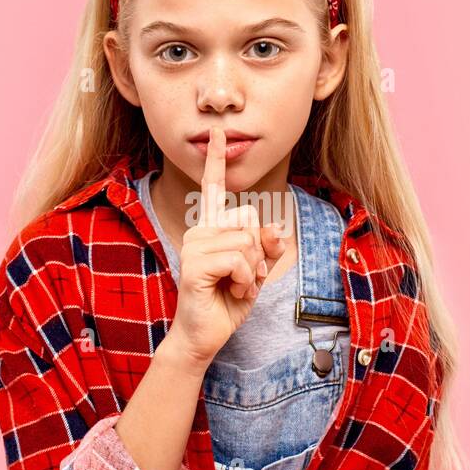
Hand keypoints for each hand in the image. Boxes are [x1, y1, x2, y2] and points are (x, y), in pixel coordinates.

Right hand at [167, 126, 286, 369]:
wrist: (204, 335)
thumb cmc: (228, 302)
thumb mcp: (257, 272)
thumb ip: (268, 248)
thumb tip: (274, 228)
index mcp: (212, 229)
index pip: (215, 189)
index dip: (216, 161)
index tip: (217, 133)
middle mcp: (200, 232)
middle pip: (248, 219)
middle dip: (259, 252)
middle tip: (245, 276)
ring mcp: (194, 247)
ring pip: (247, 241)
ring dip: (253, 270)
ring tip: (236, 286)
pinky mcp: (194, 265)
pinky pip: (239, 259)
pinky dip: (246, 279)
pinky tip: (233, 291)